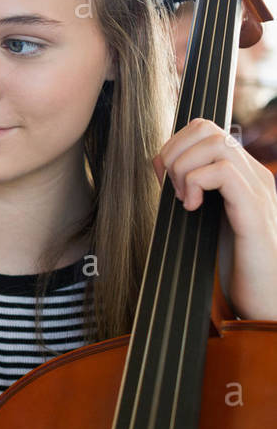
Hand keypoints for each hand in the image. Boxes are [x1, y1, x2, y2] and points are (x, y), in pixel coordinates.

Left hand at [154, 118, 276, 318]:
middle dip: (174, 152)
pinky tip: (192, 208)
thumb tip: (163, 175)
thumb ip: (195, 194)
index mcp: (242, 175)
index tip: (162, 178)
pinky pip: (224, 173)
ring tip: (183, 199)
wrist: (267, 299)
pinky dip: (196, 184)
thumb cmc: (236, 266)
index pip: (205, 130)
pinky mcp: (254, 212)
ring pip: (216, 144)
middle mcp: (254, 176)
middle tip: (169, 188)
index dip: (174, 145)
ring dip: (183, 168)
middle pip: (207, 129)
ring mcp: (258, 191)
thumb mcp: (209, 221)